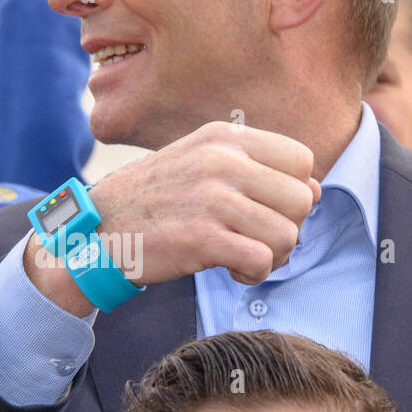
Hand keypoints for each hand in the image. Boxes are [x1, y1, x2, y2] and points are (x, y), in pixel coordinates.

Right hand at [24, 121, 320, 315]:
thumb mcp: (199, 165)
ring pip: (287, 233)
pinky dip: (254, 274)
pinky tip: (232, 272)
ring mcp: (211, 198)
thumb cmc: (151, 202)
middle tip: (257, 241)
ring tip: (243, 258)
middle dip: (288, 228)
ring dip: (273, 257)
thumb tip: (315, 189)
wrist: (96, 231)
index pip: (301, 160)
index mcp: (223, 138)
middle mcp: (221, 161)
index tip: (265, 211)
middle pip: (301, 199)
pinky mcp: (201, 238)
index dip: (292, 192)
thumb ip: (254, 170)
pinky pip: (261, 260)